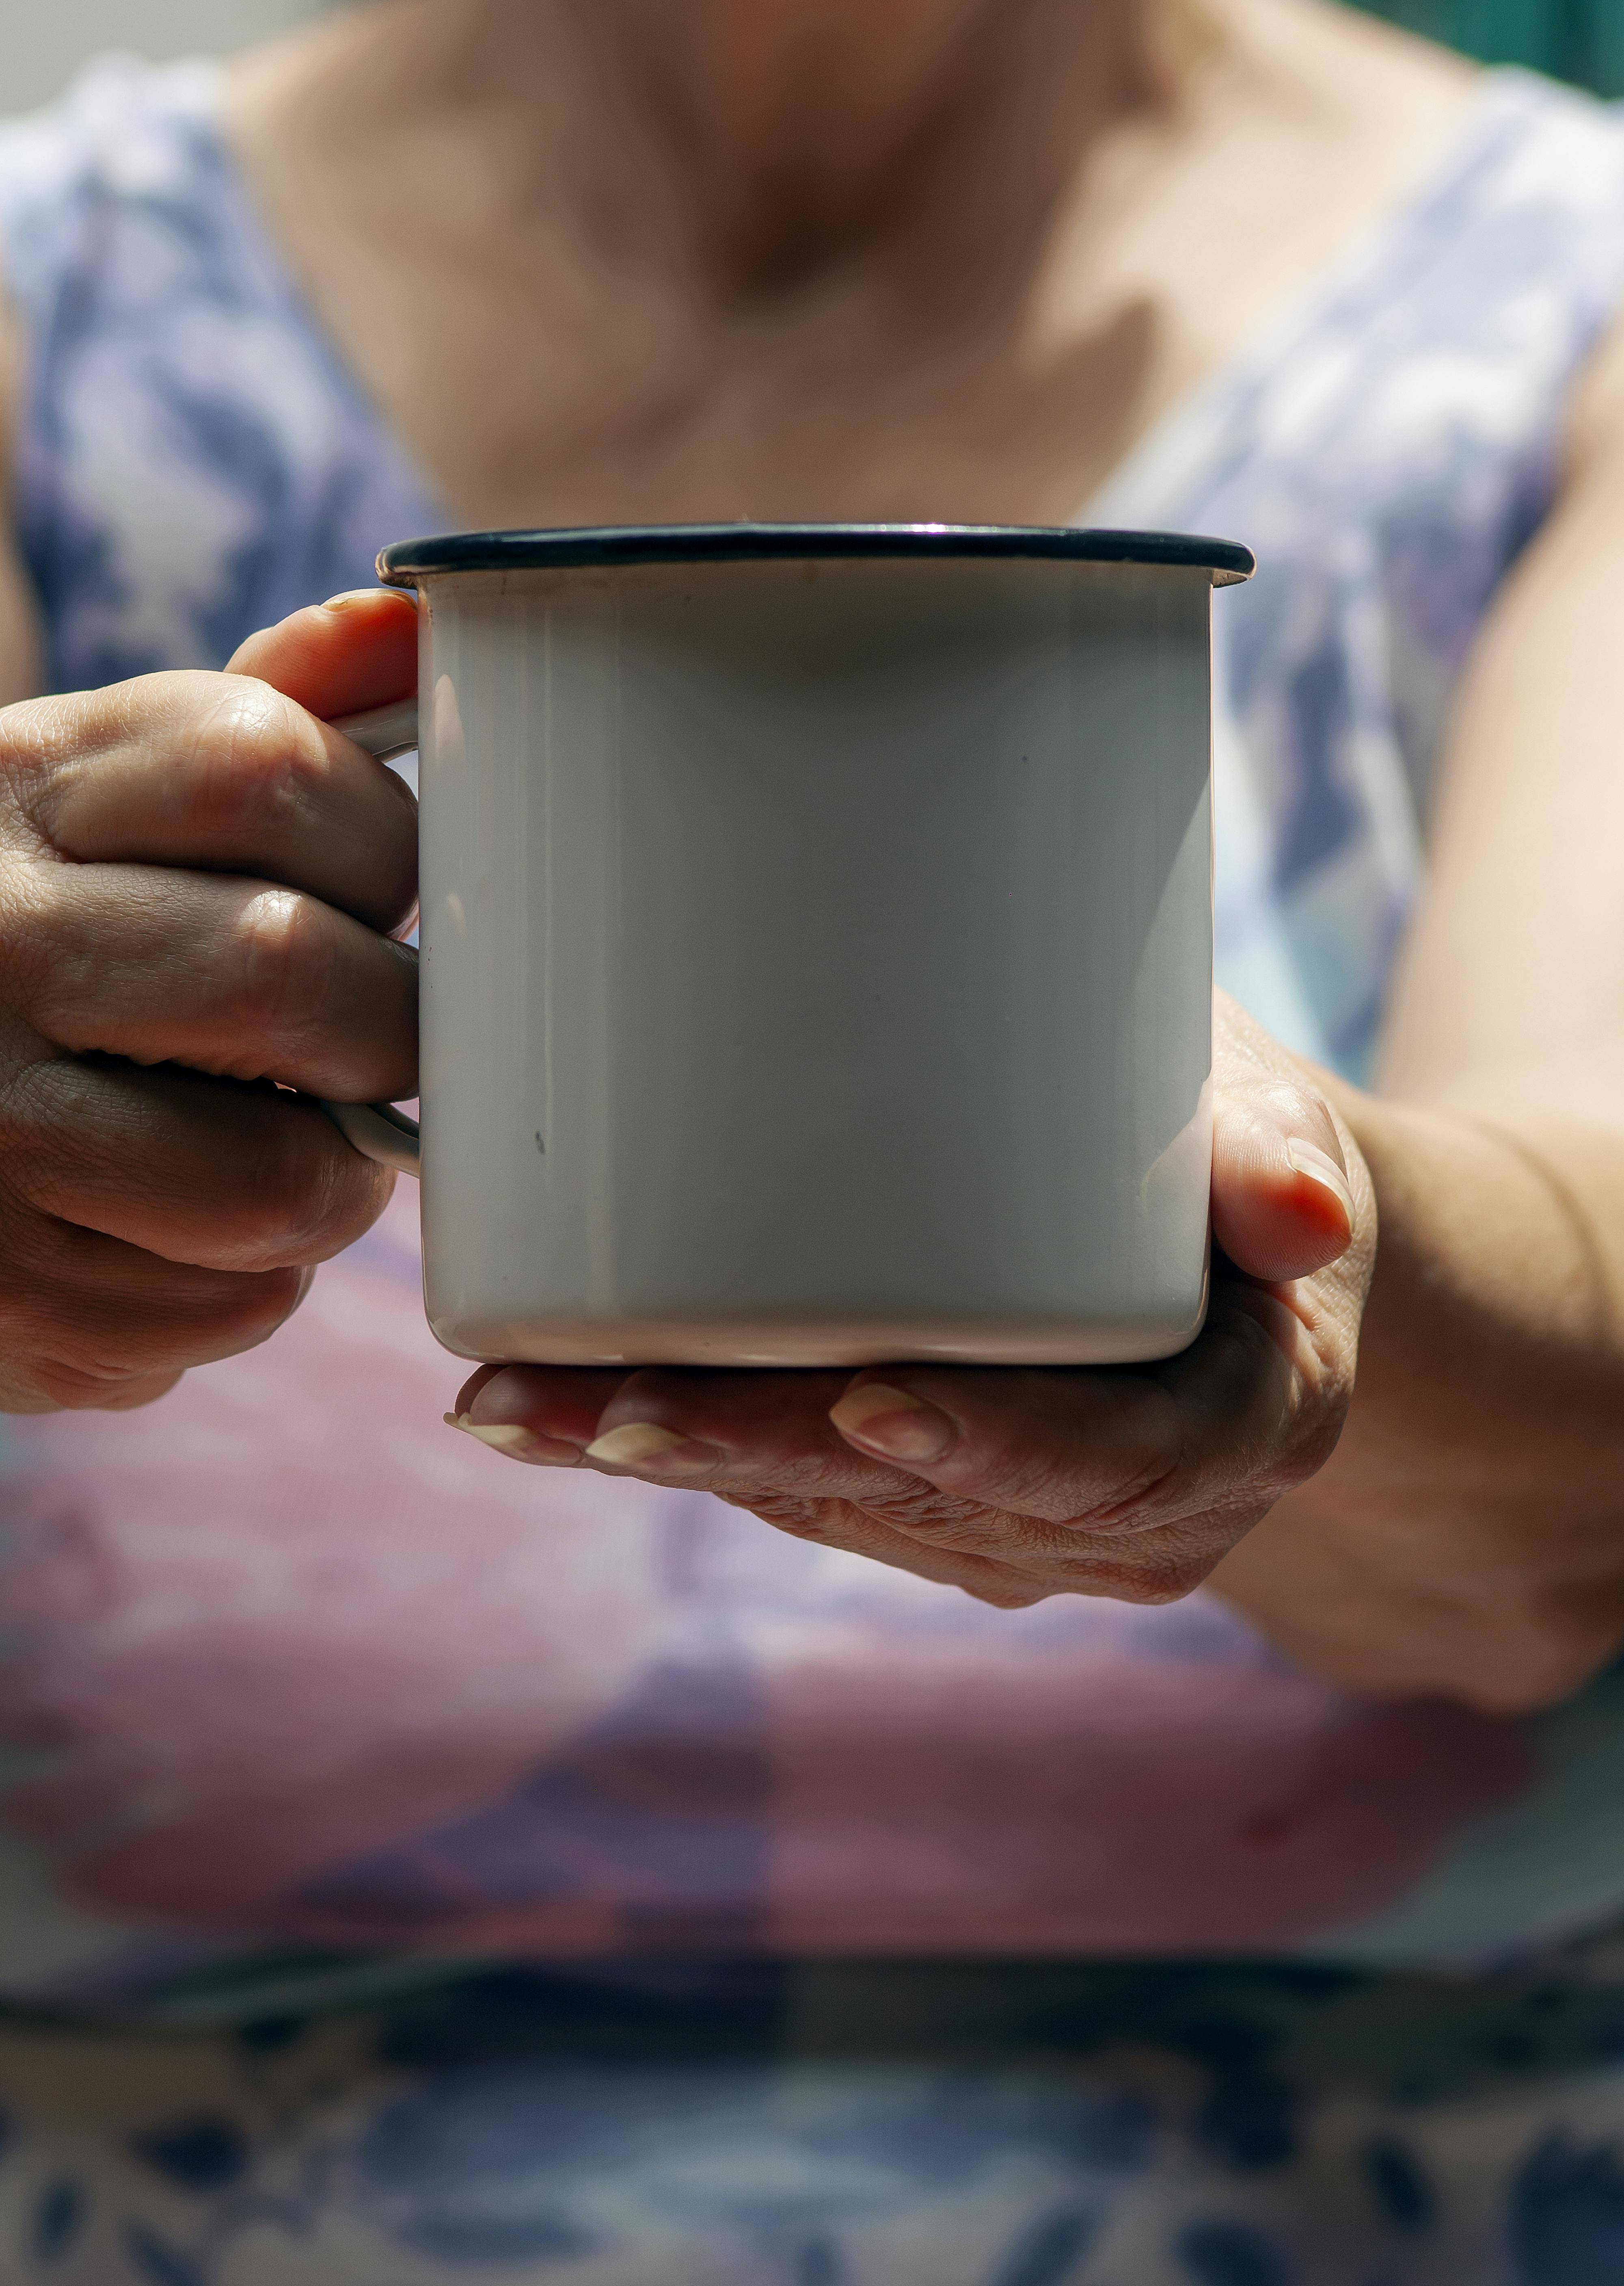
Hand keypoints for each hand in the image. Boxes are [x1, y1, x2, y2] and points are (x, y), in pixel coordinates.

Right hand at [0, 588, 418, 1411]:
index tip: (376, 891)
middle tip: (359, 1038)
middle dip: (379, 1027)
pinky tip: (175, 1230)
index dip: (381, 843)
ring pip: (279, 1179)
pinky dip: (241, 1283)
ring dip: (323, 1177)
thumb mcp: (94, 801)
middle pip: (297, 976)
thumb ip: (258, 720)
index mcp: (15, 790)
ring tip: (272, 1141)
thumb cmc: (21, 935)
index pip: (274, 769)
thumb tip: (415, 629)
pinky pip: (223, 1309)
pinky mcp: (3, 1301)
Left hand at [449, 993, 1374, 1607]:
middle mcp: (1134, 1511)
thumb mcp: (1274, 1121)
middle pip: (934, 1495)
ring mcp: (1030, 1529)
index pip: (1115, 1457)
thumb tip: (1298, 1211)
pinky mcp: (943, 1511)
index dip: (992, 1438)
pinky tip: (556, 1421)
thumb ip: (1271, 1152)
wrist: (1237, 1244)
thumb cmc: (1235, 1148)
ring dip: (683, 1463)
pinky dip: (691, 1454)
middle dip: (757, 1453)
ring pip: (843, 1510)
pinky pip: (811, 1496)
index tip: (869, 1400)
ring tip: (521, 1409)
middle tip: (588, 1412)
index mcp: (1245, 1424)